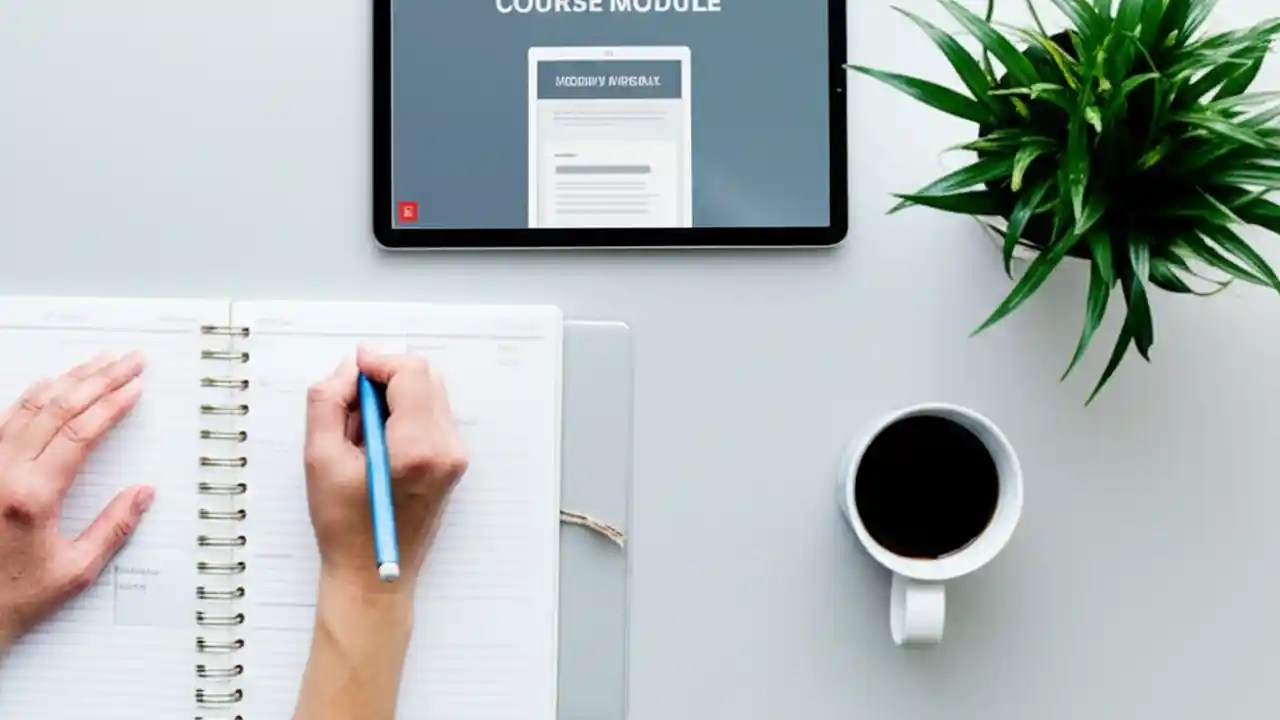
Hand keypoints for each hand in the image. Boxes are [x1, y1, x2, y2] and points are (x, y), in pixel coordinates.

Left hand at [0, 353, 151, 654]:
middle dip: (98, 379)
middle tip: (126, 361)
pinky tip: (49, 384)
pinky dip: (31, 396)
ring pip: (29, 406)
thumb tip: (143, 494)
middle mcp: (4, 473)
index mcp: (32, 496)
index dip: (112, 405)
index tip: (135, 387)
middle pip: (57, 409)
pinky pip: (5, 420)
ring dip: (67, 379)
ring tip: (96, 363)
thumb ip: (113, 529)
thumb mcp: (75, 572)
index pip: (80, 433)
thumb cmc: (13, 596)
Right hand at [294, 348, 466, 719]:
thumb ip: (329, 401)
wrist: (372, 575)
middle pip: (425, 378)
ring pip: (428, 395)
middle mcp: (446, 449)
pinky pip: (431, 417)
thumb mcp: (319, 458)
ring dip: (393, 399)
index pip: (411, 373)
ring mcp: (455, 457)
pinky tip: (377, 445)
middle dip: (385, 380)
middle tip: (351, 408)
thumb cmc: (343, 526)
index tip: (353, 368)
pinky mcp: (453, 463)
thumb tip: (350, 369)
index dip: (378, 361)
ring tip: (360, 434)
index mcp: (417, 449)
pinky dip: (404, 416)